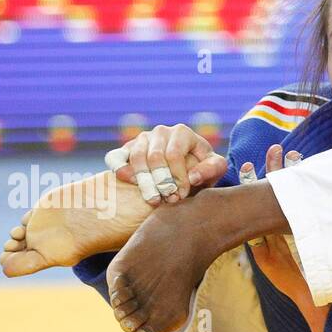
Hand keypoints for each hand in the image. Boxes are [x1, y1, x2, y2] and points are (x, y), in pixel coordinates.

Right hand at [105, 124, 227, 205]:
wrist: (188, 170)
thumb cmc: (203, 169)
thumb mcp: (215, 169)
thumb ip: (210, 170)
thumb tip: (192, 177)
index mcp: (182, 132)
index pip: (174, 154)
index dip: (177, 177)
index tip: (181, 195)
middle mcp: (161, 131)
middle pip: (154, 157)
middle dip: (161, 181)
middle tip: (167, 200)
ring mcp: (143, 138)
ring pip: (136, 158)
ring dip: (144, 182)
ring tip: (153, 200)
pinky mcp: (128, 148)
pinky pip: (116, 157)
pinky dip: (121, 170)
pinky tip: (132, 185)